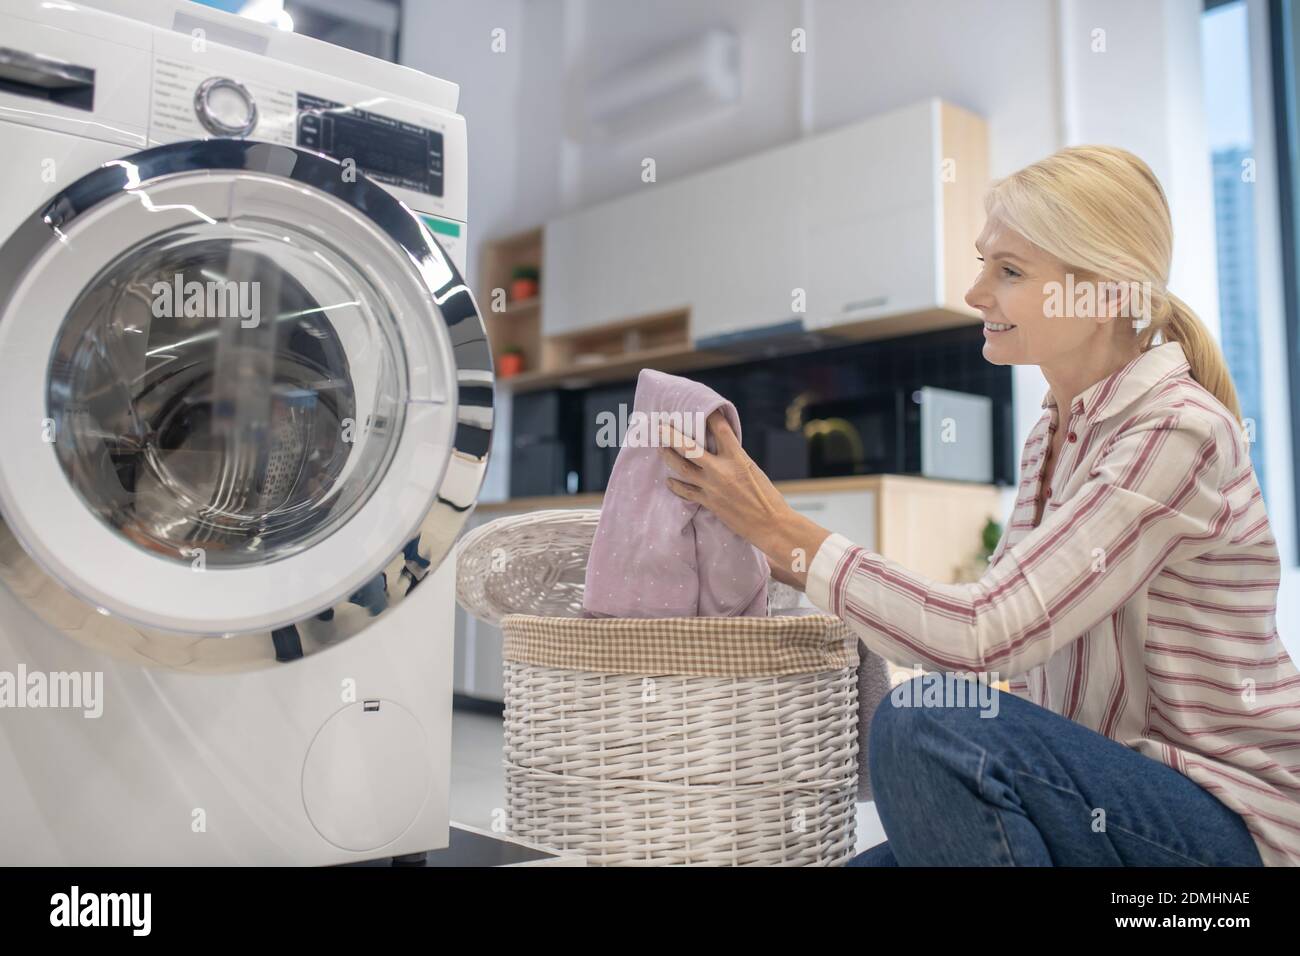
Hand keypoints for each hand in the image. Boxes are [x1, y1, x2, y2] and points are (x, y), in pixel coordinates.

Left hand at [658, 410, 830, 588]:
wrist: (771, 524)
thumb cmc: (767, 496)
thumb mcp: (753, 469)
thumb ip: (734, 458)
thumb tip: (719, 448)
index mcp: (738, 458)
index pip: (721, 429)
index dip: (710, 416)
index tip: (700, 408)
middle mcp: (722, 470)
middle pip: (690, 448)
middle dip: (672, 435)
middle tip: (659, 427)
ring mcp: (712, 487)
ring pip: (682, 468)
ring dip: (668, 456)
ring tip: (660, 448)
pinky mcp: (709, 502)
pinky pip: (686, 491)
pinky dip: (675, 485)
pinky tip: (669, 481)